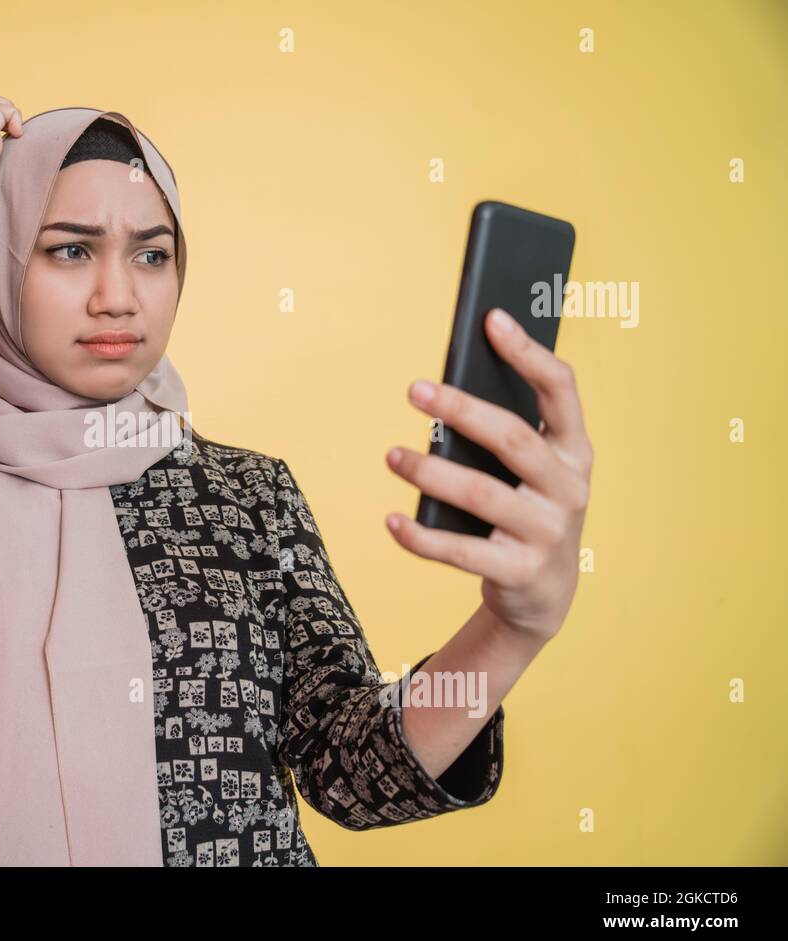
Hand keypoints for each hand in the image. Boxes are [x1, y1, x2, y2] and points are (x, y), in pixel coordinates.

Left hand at [384, 308, 593, 646]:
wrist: (543, 596)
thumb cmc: (526, 513)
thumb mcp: (532, 473)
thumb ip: (505, 435)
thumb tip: (442, 388)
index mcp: (574, 452)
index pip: (561, 390)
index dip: (528, 353)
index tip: (493, 319)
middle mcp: (568, 488)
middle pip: (513, 437)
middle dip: (462, 409)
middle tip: (415, 389)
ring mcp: (547, 532)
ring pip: (481, 493)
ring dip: (429, 471)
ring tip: (392, 456)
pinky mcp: (519, 571)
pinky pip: (460, 551)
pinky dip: (420, 536)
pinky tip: (392, 520)